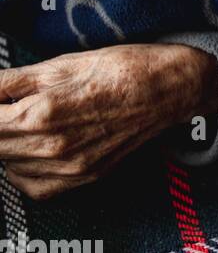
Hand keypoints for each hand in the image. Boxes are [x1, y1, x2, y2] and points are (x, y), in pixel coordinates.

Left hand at [0, 44, 217, 199]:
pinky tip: (30, 149)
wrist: (166, 89)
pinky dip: (22, 171)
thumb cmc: (119, 71)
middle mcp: (53, 148)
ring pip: (8, 168)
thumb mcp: (56, 65)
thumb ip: (7, 82)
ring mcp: (70, 167)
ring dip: (6, 146)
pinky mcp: (84, 176)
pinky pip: (33, 187)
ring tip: (19, 123)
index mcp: (40, 115)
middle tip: (8, 108)